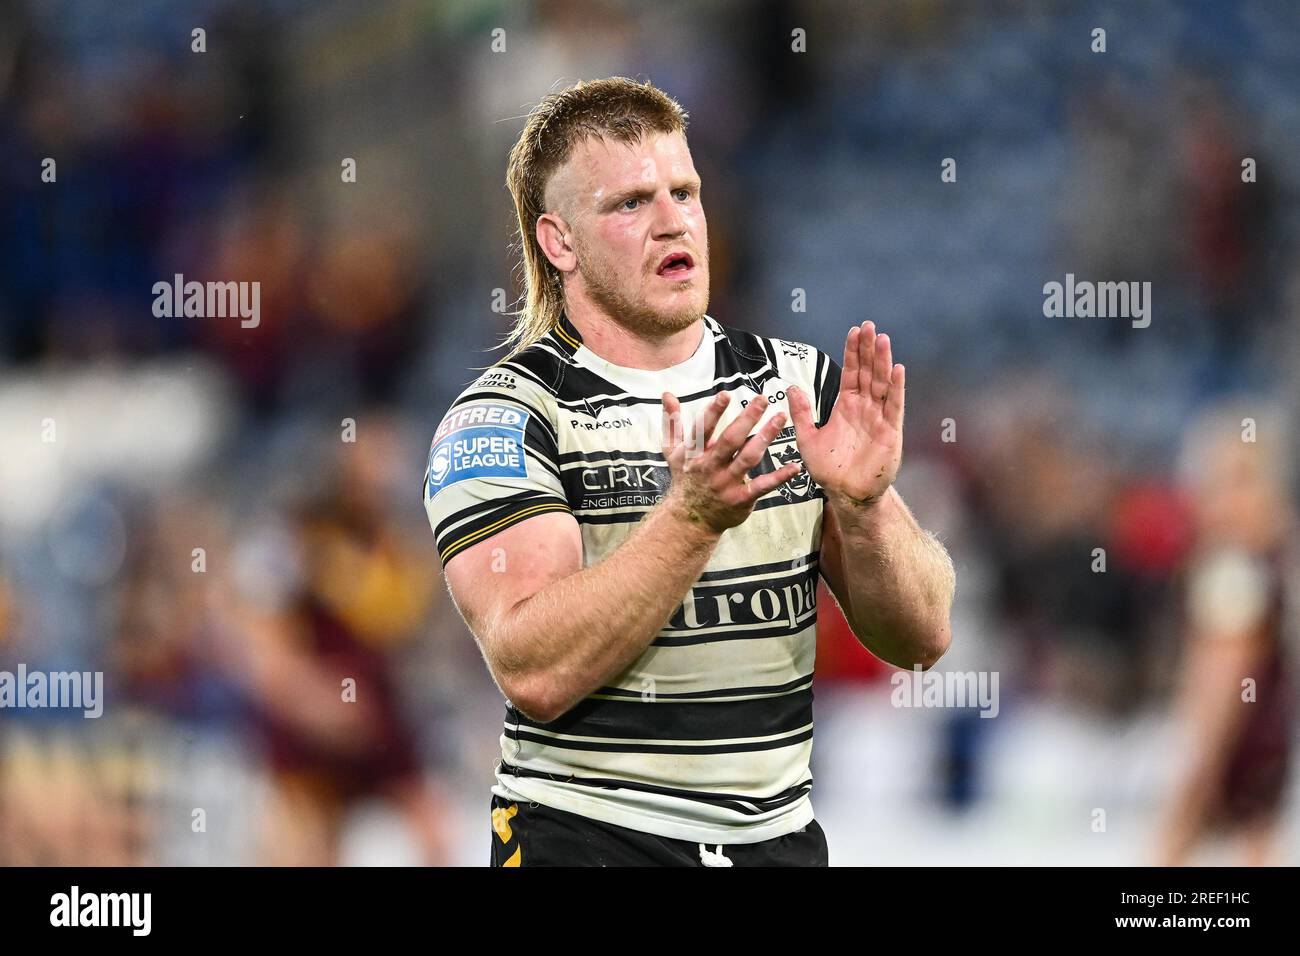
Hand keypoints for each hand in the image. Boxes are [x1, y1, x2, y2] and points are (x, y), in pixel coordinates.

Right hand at [661, 390, 802, 532]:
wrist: (690, 519)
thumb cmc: (685, 478)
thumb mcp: (672, 451)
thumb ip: (672, 421)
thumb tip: (667, 394)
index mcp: (694, 453)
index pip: (703, 429)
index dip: (713, 412)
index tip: (725, 395)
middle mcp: (710, 467)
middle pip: (730, 440)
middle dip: (747, 418)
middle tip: (762, 399)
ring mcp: (726, 483)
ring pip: (748, 458)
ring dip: (765, 437)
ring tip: (780, 418)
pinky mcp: (740, 499)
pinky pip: (762, 486)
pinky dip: (779, 477)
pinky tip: (794, 467)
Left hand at [788, 320, 903, 505]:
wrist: (845, 494)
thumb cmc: (828, 469)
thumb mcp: (808, 438)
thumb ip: (801, 413)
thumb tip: (790, 387)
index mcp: (847, 406)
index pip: (852, 373)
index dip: (853, 352)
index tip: (854, 331)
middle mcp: (865, 408)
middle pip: (869, 372)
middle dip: (868, 349)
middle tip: (869, 326)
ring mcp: (879, 418)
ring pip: (882, 384)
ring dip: (883, 361)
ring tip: (882, 339)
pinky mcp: (890, 432)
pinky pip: (894, 406)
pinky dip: (897, 388)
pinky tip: (897, 369)